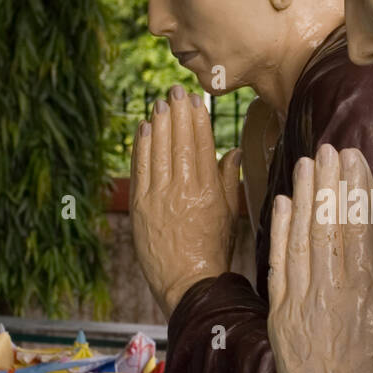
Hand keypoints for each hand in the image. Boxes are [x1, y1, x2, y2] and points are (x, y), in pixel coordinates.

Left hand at [130, 84, 240, 317]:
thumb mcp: (229, 215)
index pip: (201, 145)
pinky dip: (140, 147)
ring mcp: (159, 198)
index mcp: (208, 191)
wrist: (189, 282)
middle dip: (176, 113)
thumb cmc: (214, 251)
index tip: (194, 100)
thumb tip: (232, 151)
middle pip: (178, 142)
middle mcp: (183, 191)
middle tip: (173, 90)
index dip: (196, 120)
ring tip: (158, 104)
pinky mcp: (140, 207)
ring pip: (157, 151)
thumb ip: (228, 180)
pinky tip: (142, 130)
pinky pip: (140, 169)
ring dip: (157, 124)